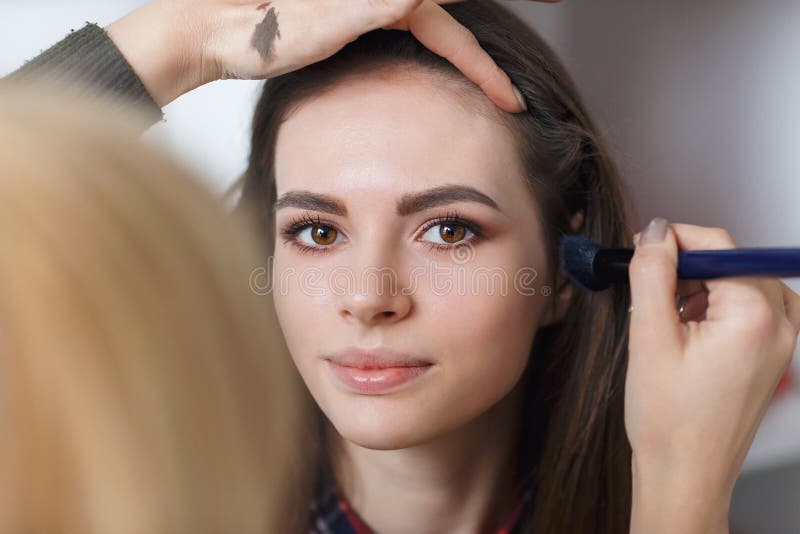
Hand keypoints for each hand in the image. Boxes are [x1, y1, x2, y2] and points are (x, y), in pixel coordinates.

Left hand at [108, 0, 558, 108]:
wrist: (209, 32)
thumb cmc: (254, 32)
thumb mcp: (319, 25)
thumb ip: (372, 7)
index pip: (444, 28)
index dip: (479, 65)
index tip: (506, 98)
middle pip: (442, 24)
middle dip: (477, 57)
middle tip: (504, 93)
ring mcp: (358, 6)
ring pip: (425, 25)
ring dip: (456, 52)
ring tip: (483, 85)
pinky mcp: (344, 18)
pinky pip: (400, 30)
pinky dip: (426, 48)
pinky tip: (431, 65)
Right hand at [625, 219, 799, 533]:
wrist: (685, 475)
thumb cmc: (669, 421)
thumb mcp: (649, 336)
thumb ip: (652, 274)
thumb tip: (655, 232)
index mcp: (755, 316)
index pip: (718, 244)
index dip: (673, 240)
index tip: (641, 249)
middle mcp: (780, 325)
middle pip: (729, 262)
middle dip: (685, 268)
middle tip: (647, 293)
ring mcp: (781, 342)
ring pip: (736, 283)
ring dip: (697, 289)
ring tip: (665, 324)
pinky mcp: (771, 355)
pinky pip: (746, 309)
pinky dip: (712, 309)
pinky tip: (684, 336)